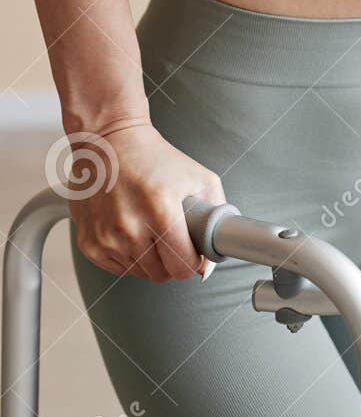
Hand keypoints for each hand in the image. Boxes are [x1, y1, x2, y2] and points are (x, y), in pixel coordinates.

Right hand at [66, 122, 226, 283]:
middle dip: (171, 260)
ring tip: (148, 227)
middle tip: (170, 236)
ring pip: (139, 273)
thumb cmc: (155, 158)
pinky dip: (127, 256)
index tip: (191, 252)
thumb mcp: (199, 177)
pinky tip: (129, 230)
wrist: (109, 142)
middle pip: (161, 274)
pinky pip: (117, 268)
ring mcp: (106, 238)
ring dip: (148, 258)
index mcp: (161, 211)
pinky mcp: (88, 243)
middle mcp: (130, 228)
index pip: (183, 266)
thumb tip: (211, 259)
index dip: (192, 261)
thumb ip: (216, 217)